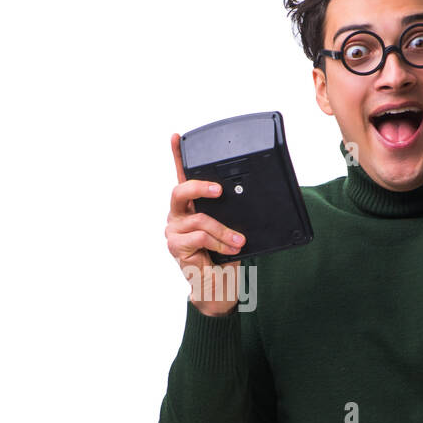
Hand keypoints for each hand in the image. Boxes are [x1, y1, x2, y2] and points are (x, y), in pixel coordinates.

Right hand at [165, 133, 246, 315]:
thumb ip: (232, 212)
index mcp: (191, 205)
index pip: (182, 176)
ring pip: (199, 219)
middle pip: (181, 191)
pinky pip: (199, 237)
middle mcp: (178, 214)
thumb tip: (247, 199)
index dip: (177, 155)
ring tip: (239, 240)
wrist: (219, 286)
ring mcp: (174, 230)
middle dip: (201, 187)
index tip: (177, 137)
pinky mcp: (176, 246)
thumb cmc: (225, 255)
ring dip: (223, 230)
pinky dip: (219, 242)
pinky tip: (231, 249)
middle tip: (220, 191)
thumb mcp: (232, 227)